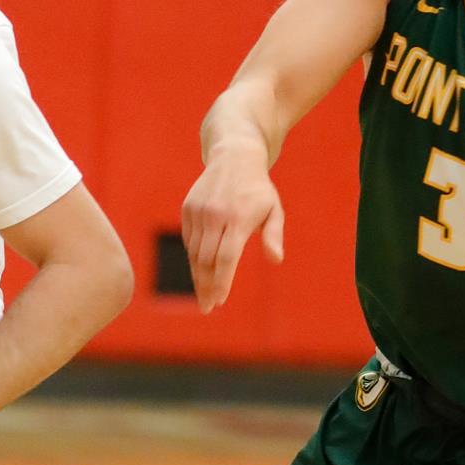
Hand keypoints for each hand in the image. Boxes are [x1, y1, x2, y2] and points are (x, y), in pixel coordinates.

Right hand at [180, 144, 284, 312]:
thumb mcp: (274, 209)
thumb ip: (273, 235)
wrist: (233, 157)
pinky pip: (189, 240)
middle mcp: (215, 215)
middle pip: (206, 260)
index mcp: (238, 217)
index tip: (219, 301)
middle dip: (206, 286)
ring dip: (198, 275)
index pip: (226, 257)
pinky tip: (200, 268)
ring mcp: (198, 211)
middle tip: (207, 306)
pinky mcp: (187, 209)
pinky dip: (194, 256)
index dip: (221, 281)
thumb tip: (276, 259)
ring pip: (194, 252)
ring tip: (204, 293)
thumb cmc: (257, 189)